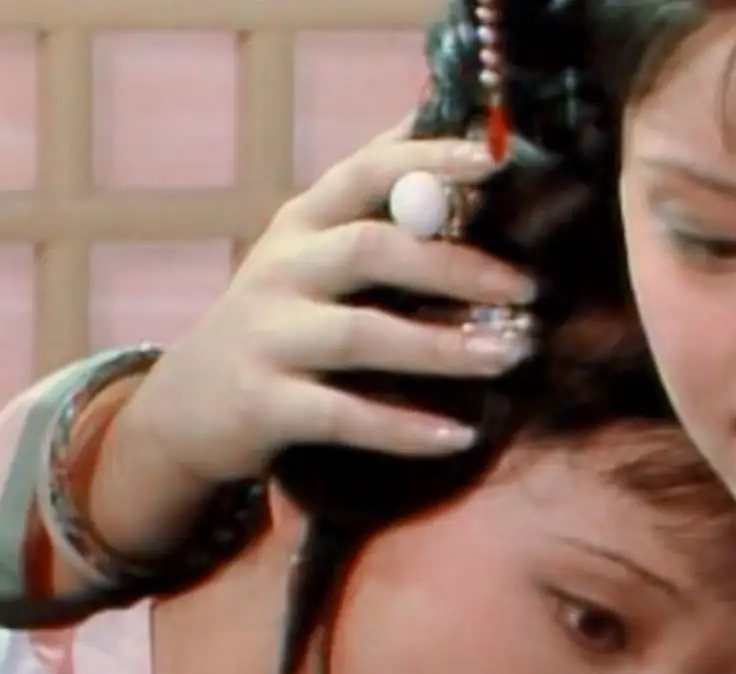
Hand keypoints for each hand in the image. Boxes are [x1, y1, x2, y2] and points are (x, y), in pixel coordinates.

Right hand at [115, 118, 538, 486]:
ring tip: (509, 355)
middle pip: (369, 250)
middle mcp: (281, 269)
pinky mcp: (262, 403)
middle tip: (527, 288)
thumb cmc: (284, 319)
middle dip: (453, 266)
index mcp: (304, 223)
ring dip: (442, 347)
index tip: (495, 159)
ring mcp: (267, 336)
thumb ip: (383, 216)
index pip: (365, 173)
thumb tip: (472, 158)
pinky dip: (403, 428)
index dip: (428, 162)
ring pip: (361, 334)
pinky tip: (459, 436)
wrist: (190, 404)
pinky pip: (341, 415)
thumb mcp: (317, 256)